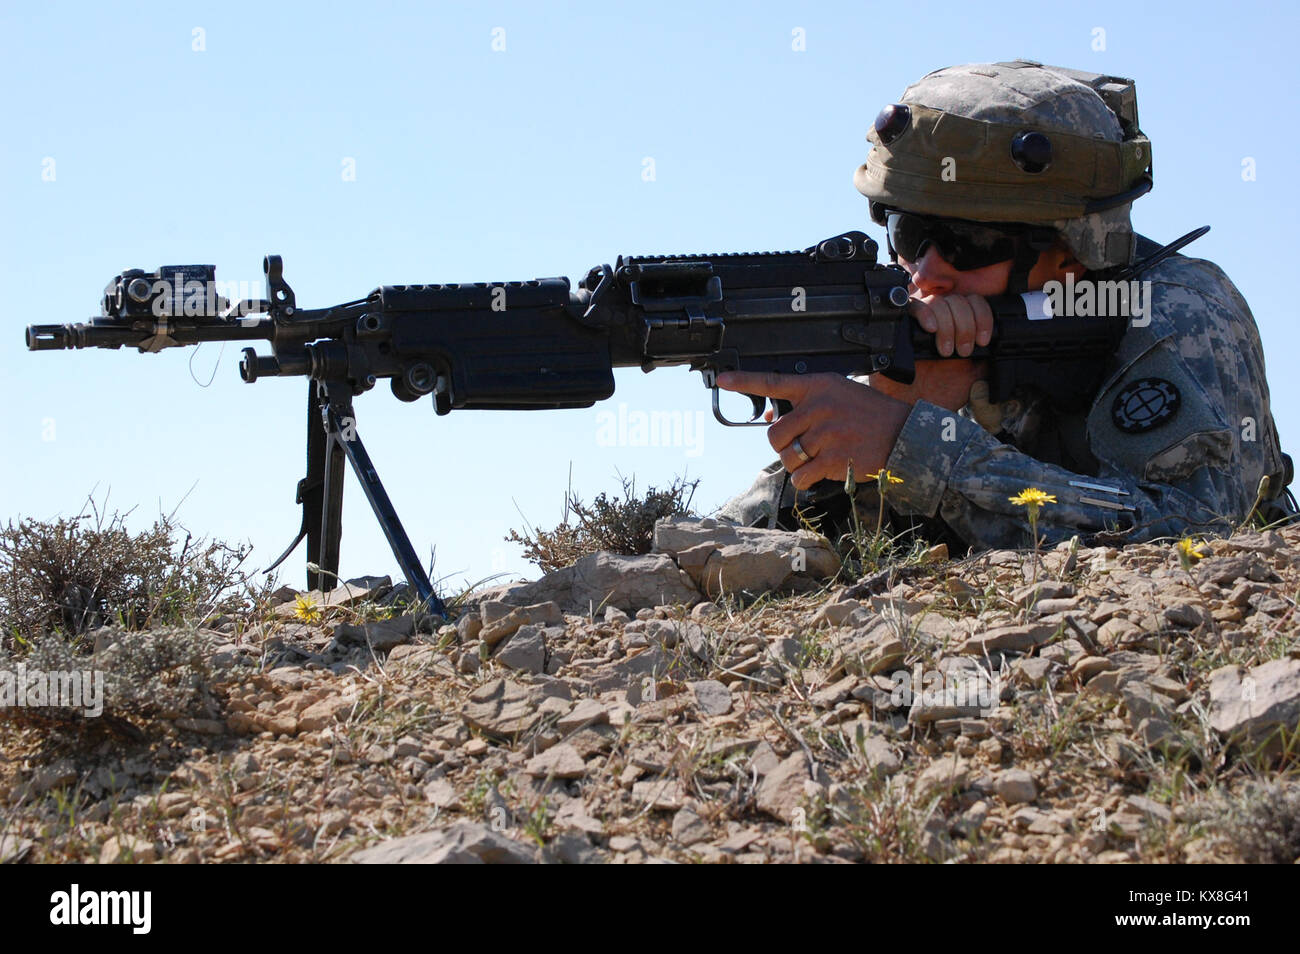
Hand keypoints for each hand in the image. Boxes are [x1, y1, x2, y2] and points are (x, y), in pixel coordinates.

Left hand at [716, 371, 910, 490]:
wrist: (904, 434)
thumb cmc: (868, 415)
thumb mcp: (838, 396)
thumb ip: (806, 405)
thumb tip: (769, 421)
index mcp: (817, 386)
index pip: (773, 382)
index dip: (744, 381)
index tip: (722, 380)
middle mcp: (818, 407)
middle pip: (774, 434)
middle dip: (784, 446)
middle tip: (805, 446)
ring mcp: (825, 433)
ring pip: (786, 458)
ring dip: (797, 464)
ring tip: (819, 456)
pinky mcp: (832, 458)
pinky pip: (800, 477)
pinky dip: (806, 480)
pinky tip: (823, 471)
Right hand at [870, 292, 992, 409]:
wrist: (916, 407)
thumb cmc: (942, 392)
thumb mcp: (976, 374)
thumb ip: (988, 357)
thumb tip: (1002, 343)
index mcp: (960, 326)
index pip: (975, 302)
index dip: (983, 317)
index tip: (983, 341)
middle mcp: (943, 320)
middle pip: (958, 300)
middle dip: (966, 326)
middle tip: (962, 352)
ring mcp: (922, 321)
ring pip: (939, 303)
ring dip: (948, 326)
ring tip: (945, 351)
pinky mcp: (903, 325)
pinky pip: (914, 306)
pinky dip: (925, 314)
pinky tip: (931, 329)